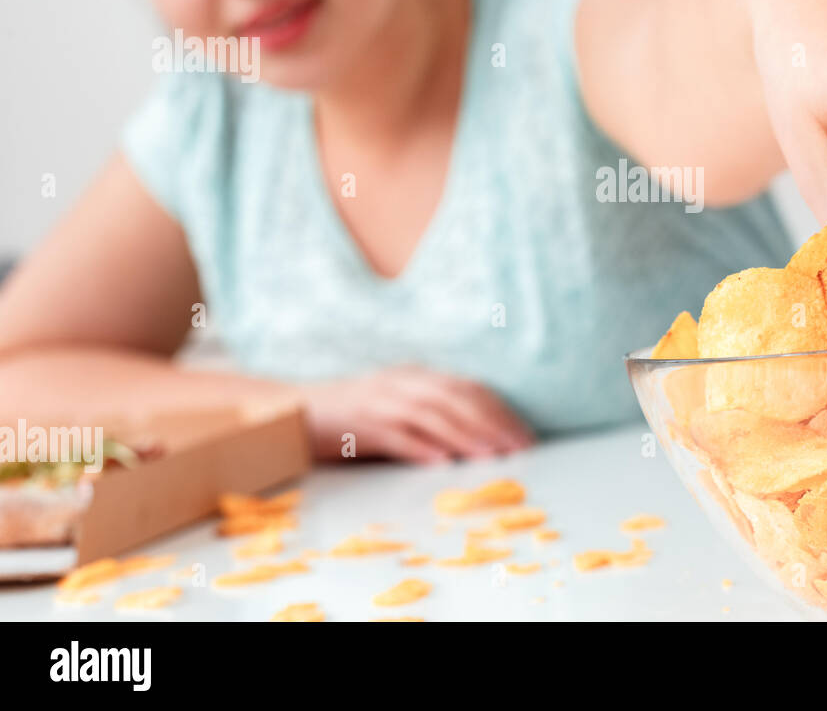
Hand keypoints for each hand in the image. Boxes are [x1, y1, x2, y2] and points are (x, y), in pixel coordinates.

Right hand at [302, 367, 533, 462]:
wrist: (289, 412)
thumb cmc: (349, 417)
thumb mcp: (395, 407)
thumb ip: (431, 416)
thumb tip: (475, 439)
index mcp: (414, 376)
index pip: (467, 389)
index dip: (499, 411)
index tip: (525, 435)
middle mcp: (401, 383)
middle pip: (456, 399)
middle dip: (492, 424)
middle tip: (519, 449)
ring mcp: (378, 401)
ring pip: (431, 415)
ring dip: (465, 436)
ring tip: (492, 456)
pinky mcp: (356, 423)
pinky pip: (394, 436)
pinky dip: (420, 448)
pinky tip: (441, 463)